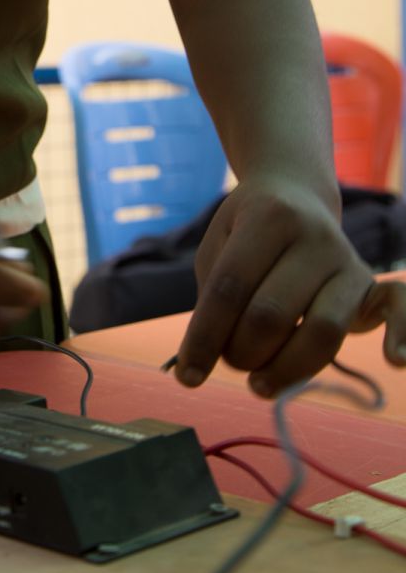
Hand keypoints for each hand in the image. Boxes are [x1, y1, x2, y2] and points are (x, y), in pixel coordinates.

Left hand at [173, 175, 405, 397]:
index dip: (204, 337)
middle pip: (272, 314)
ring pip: (323, 331)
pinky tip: (394, 361)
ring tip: (258, 382)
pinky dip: (403, 335)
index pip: (230, 288)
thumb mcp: (218, 245)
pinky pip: (398, 306)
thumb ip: (214, 296)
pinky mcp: (370, 283)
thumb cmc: (247, 230)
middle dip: (241, 352)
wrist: (294, 191)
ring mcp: (346, 259)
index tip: (188, 375)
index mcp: (268, 217)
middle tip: (229, 362)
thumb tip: (207, 359)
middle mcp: (313, 235)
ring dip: (284, 369)